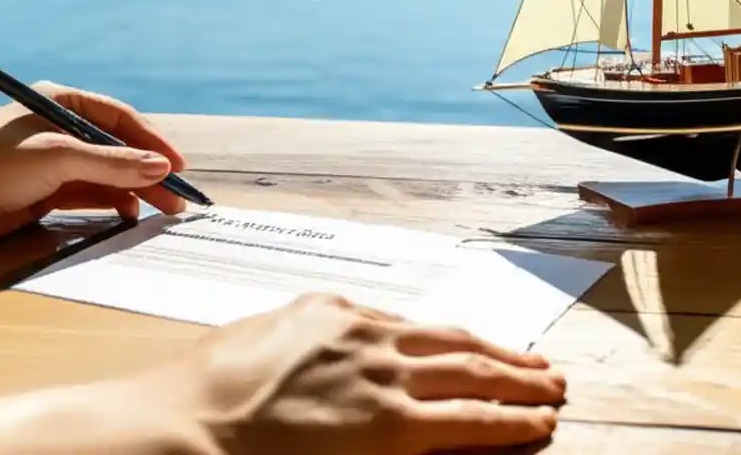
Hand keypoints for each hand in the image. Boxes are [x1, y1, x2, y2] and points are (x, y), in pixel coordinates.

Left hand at [0, 82, 187, 250]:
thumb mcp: (56, 159)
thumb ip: (110, 164)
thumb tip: (161, 167)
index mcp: (59, 102)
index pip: (119, 118)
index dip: (152, 142)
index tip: (178, 167)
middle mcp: (58, 128)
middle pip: (118, 148)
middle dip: (149, 171)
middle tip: (178, 198)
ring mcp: (53, 161)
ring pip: (108, 174)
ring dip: (136, 190)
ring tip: (162, 212)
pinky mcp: (45, 191)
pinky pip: (91, 194)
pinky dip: (114, 203)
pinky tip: (129, 214)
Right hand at [0, 293, 564, 453]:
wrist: (190, 422)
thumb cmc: (207, 390)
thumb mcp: (262, 335)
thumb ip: (306, 331)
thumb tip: (330, 334)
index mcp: (333, 313)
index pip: (412, 328)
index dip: (452, 342)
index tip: (474, 348)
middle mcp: (367, 337)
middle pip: (455, 344)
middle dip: (503, 355)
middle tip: (541, 366)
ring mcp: (382, 379)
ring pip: (472, 374)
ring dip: (518, 382)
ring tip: (550, 390)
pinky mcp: (392, 427)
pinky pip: (466, 420)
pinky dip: (506, 420)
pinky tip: (532, 423)